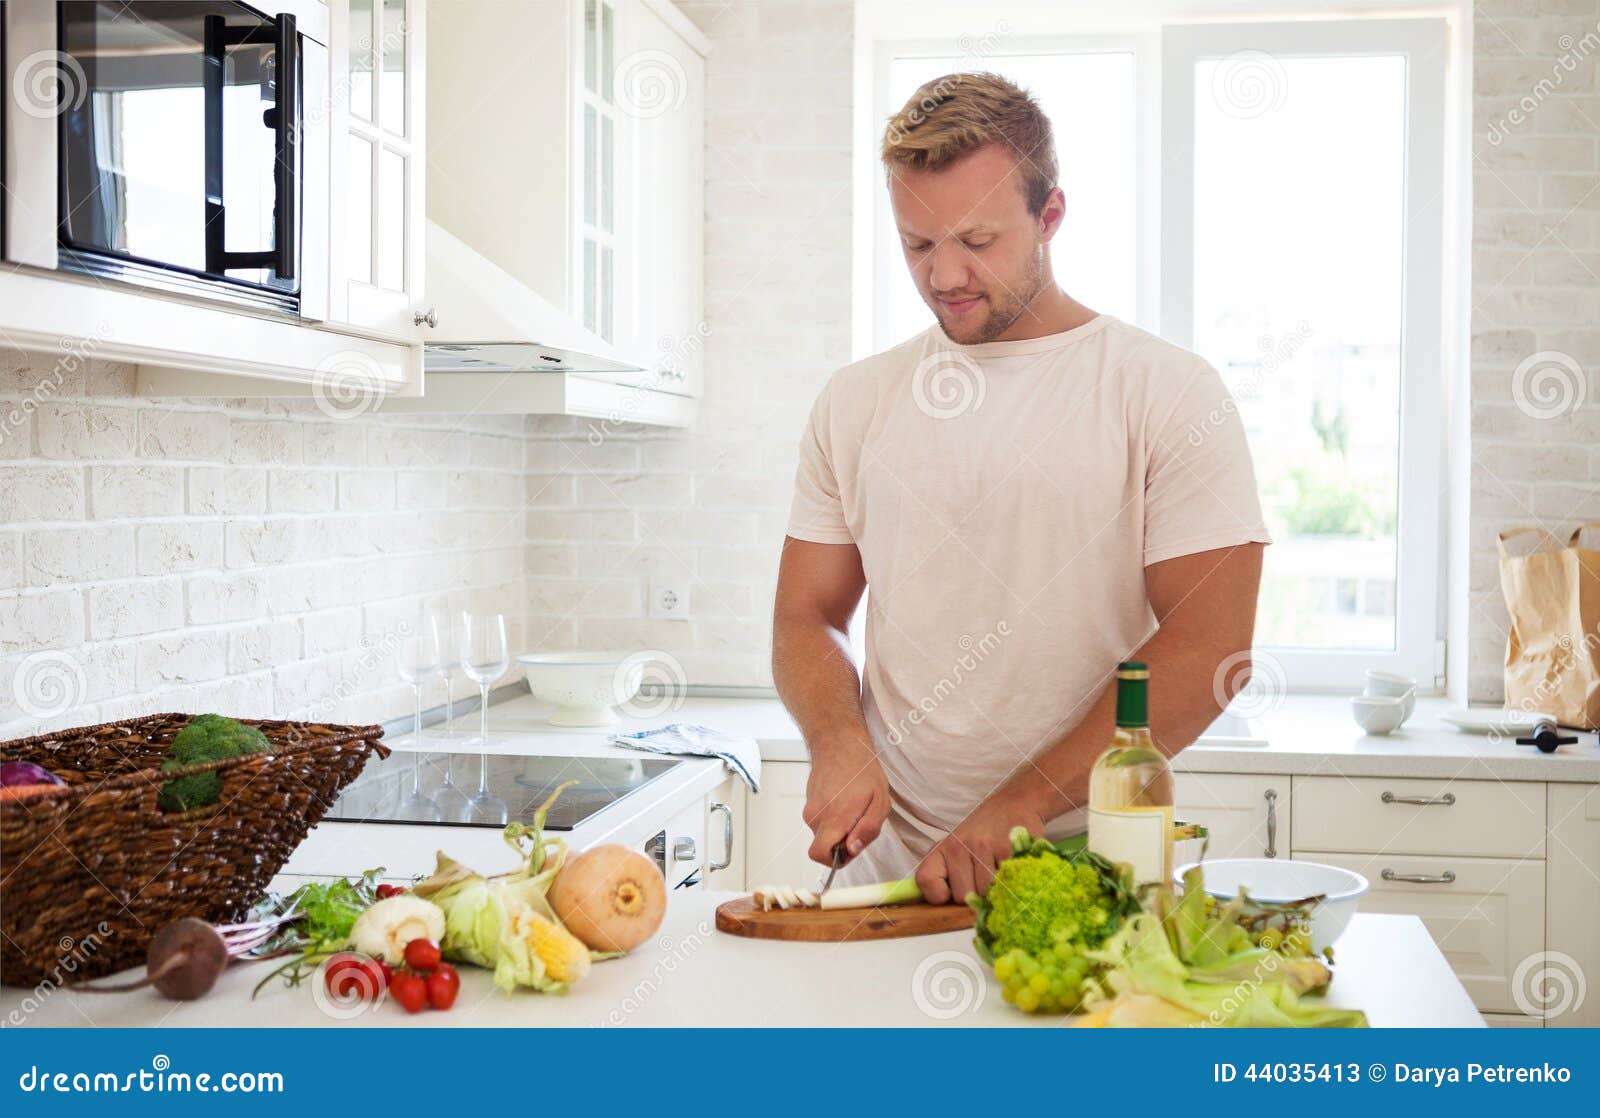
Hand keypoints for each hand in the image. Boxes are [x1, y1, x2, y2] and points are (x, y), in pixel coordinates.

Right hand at [802, 737, 890, 865]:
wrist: (838, 742)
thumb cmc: (862, 769)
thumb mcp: (880, 801)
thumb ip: (867, 830)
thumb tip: (852, 850)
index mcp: (834, 817)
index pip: (819, 854)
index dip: (837, 859)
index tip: (852, 846)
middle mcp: (816, 815)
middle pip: (825, 846)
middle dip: (843, 841)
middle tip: (860, 820)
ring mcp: (809, 809)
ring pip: (824, 833)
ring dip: (840, 827)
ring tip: (855, 805)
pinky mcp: (808, 803)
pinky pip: (822, 820)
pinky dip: (834, 816)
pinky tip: (845, 798)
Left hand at [916, 794, 1045, 905]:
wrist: (1015, 803)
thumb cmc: (986, 833)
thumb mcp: (959, 848)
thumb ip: (949, 875)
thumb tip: (947, 910)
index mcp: (942, 848)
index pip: (925, 881)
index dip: (939, 895)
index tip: (952, 891)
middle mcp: (957, 845)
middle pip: (962, 896)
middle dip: (976, 895)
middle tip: (985, 874)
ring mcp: (982, 846)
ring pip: (986, 894)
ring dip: (996, 889)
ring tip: (1000, 869)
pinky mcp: (1007, 849)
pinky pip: (1007, 885)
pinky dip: (1012, 881)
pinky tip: (1013, 865)